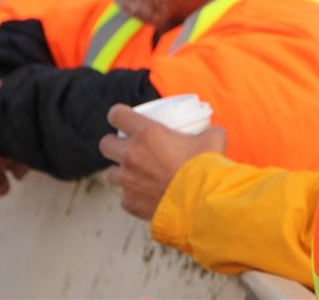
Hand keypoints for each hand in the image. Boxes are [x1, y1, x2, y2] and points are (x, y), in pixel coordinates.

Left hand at [99, 104, 226, 220]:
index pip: (117, 115)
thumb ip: (205, 131)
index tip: (123, 119)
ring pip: (112, 174)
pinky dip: (134, 196)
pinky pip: (125, 198)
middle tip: (128, 149)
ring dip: (123, 173)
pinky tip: (149, 196)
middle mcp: (131, 155)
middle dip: (114, 145)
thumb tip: (209, 132)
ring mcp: (128, 181)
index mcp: (146, 133)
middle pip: (105, 144)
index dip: (118, 115)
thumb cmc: (206, 168)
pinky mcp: (130, 203)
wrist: (203, 204)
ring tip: (140, 176)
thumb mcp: (213, 137)